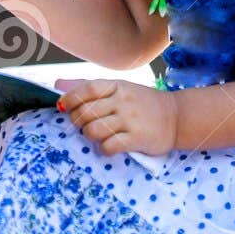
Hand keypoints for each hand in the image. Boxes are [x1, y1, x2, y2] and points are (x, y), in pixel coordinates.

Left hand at [54, 77, 178, 156]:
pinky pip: (109, 146)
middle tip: (84, 125)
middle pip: (86, 112)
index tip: (64, 107)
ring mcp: (130, 120)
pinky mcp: (137, 138)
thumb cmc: (143, 103)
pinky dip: (104, 149)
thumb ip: (89, 87)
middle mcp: (123, 101)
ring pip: (94, 130)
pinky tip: (109, 147)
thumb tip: (57, 84)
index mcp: (117, 86)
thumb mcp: (120, 88)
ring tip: (98, 136)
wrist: (177, 117)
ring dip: (90, 136)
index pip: (86, 89)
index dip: (70, 99)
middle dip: (78, 121)